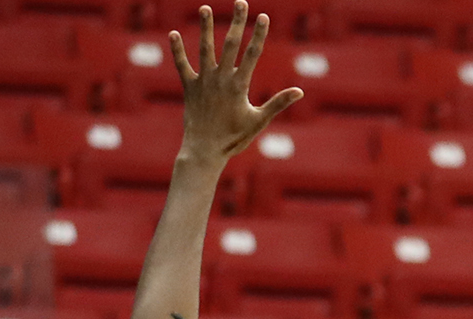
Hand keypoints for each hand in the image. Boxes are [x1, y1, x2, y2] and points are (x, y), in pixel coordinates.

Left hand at [170, 1, 302, 165]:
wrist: (204, 150)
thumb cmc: (234, 138)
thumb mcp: (259, 121)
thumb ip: (278, 103)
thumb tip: (299, 92)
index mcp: (239, 85)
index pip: (252, 53)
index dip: (259, 34)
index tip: (263, 16)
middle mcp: (221, 78)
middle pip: (230, 44)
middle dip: (237, 21)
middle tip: (240, 2)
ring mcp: (203, 81)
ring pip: (205, 49)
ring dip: (205, 27)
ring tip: (204, 8)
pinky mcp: (189, 87)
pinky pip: (181, 65)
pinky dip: (177, 50)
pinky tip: (173, 33)